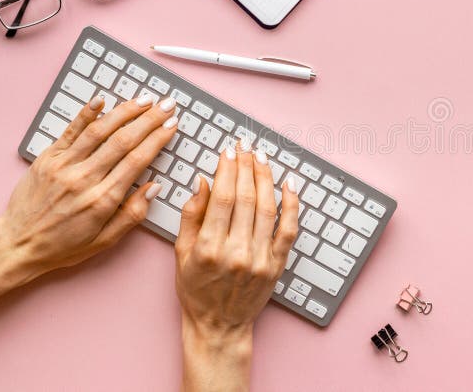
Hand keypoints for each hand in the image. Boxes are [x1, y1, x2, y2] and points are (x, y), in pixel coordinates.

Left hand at [0, 93, 177, 309]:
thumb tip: (154, 187)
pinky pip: (70, 131)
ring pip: (99, 131)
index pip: (137, 160)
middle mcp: (83, 179)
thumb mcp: (105, 241)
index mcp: (102, 200)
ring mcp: (63, 166)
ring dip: (125, 111)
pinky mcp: (48, 158)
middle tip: (166, 106)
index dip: (158, 139)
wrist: (17, 245)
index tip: (172, 125)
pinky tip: (101, 100)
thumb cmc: (62, 246)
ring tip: (144, 100)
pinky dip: (86, 114)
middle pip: (123, 140)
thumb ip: (132, 214)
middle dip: (149, 119)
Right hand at [175, 141, 298, 391]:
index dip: (227, 169)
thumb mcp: (180, 253)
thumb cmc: (196, 290)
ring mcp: (260, 259)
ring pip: (268, 209)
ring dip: (266, 178)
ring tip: (261, 158)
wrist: (218, 326)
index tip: (228, 151)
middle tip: (245, 146)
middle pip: (246, 198)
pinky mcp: (277, 265)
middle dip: (245, 166)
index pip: (222, 197)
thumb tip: (203, 181)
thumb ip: (191, 215)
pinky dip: (292, 205)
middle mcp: (236, 252)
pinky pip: (289, 229)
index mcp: (208, 248)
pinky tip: (289, 184)